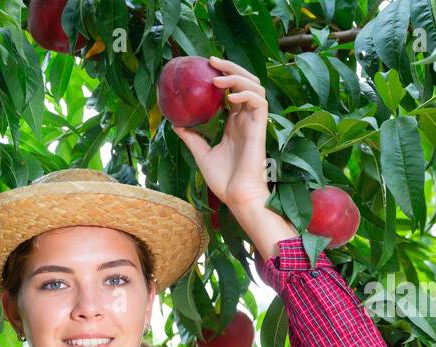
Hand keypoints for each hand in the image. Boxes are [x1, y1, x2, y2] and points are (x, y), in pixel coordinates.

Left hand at [169, 56, 270, 214]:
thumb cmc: (223, 180)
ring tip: (217, 77)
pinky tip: (230, 96)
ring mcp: (253, 122)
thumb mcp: (201, 154)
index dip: (222, 77)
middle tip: (211, 60)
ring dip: (237, 77)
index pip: (232, 91)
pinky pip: (259, 102)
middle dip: (230, 68)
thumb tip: (175, 123)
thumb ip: (192, 137)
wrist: (236, 196)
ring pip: (254, 87)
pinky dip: (246, 94)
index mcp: (234, 123)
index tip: (205, 68)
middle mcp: (245, 119)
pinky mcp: (260, 128)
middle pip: (245, 83)